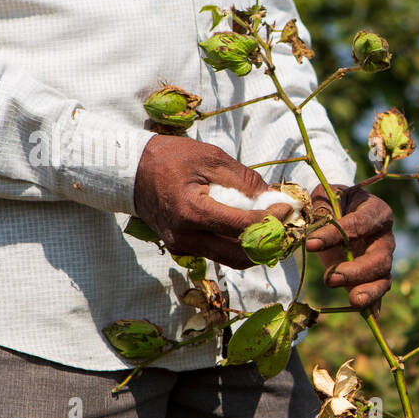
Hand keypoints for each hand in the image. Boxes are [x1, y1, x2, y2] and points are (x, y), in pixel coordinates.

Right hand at [133, 135, 291, 269]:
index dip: (272, 220)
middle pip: (241, 254)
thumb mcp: (211, 158)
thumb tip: (275, 198)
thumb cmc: (171, 158)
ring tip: (276, 229)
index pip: (243, 227)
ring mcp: (183, 246)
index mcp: (192, 211)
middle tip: (288, 226)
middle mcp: (186, 237)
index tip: (287, 208)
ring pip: (232, 259)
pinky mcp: (184, 248)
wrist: (130, 171)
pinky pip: (219, 253)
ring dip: (258, 248)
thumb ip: (245, 180)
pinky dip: (240, 245)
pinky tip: (254, 229)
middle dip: (270, 243)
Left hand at [305, 185, 394, 309]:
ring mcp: (382, 258)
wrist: (339, 212)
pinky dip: (374, 304)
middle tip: (330, 279)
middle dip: (356, 271)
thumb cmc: (333, 201)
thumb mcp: (325, 196)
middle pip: (379, 257)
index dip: (336, 235)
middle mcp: (385, 237)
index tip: (311, 245)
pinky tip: (369, 316)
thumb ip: (323, 207)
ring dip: (369, 291)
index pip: (359, 224)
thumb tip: (318, 228)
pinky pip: (377, 291)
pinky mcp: (373, 276)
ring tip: (354, 302)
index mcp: (377, 212)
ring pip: (383, 278)